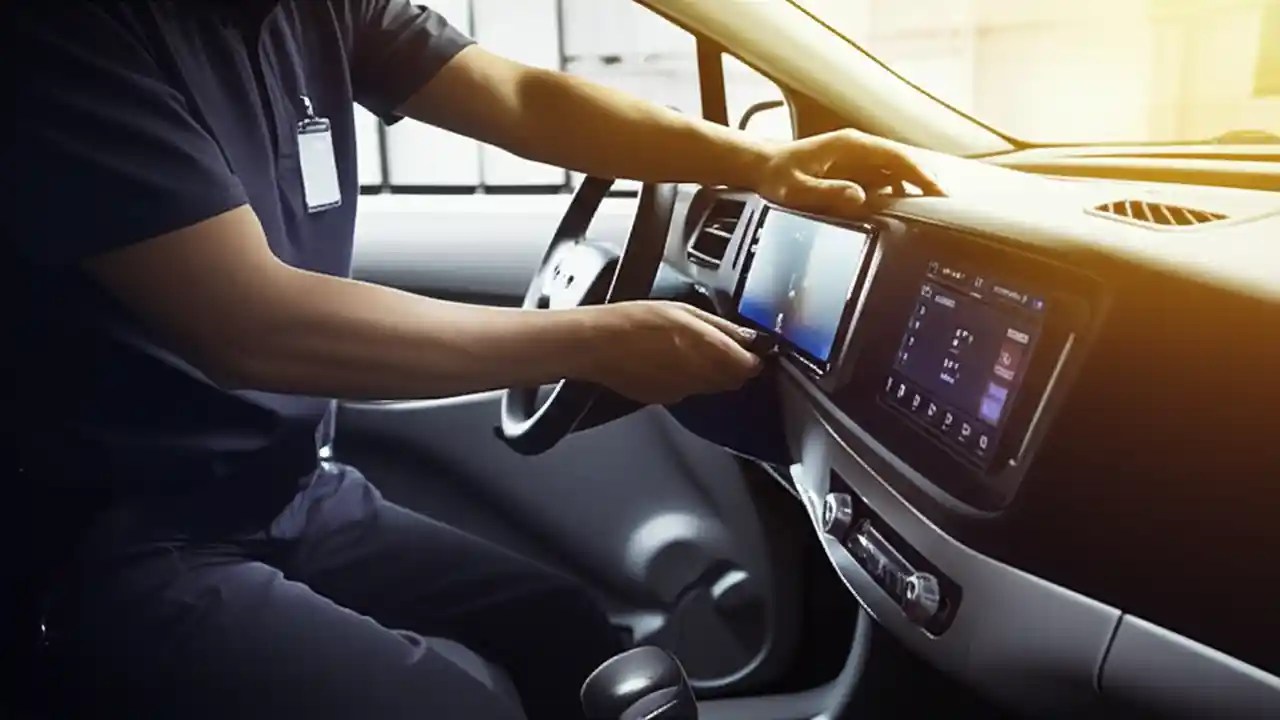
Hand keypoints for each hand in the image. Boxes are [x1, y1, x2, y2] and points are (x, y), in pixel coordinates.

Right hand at [577, 301, 763, 404]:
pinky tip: (668, 361)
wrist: (599, 345)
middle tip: (717, 345)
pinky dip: (687, 379)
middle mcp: (701, 377)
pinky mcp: (666, 399)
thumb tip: (749, 338)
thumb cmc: (636, 321)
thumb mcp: (685, 311)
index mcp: (710, 352)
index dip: (752, 357)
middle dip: (733, 365)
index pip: (750, 366)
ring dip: (710, 372)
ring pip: (712, 387)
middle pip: (733, 380)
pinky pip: (688, 390)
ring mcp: (684, 391)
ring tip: (687, 349)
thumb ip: (722, 328)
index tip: (748, 347)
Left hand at [753, 129, 943, 217]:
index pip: (896, 156)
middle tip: (943, 206)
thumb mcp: (797, 189)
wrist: (761, 166)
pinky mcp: (853, 170)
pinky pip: (881, 179)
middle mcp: (858, 148)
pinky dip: (894, 192)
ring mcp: (857, 158)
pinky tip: (899, 208)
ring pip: (894, 171)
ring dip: (910, 188)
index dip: (920, 174)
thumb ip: (827, 192)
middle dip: (923, 182)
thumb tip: (860, 197)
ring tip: (927, 210)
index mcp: (850, 146)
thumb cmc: (777, 175)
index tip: (937, 191)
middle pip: (901, 163)